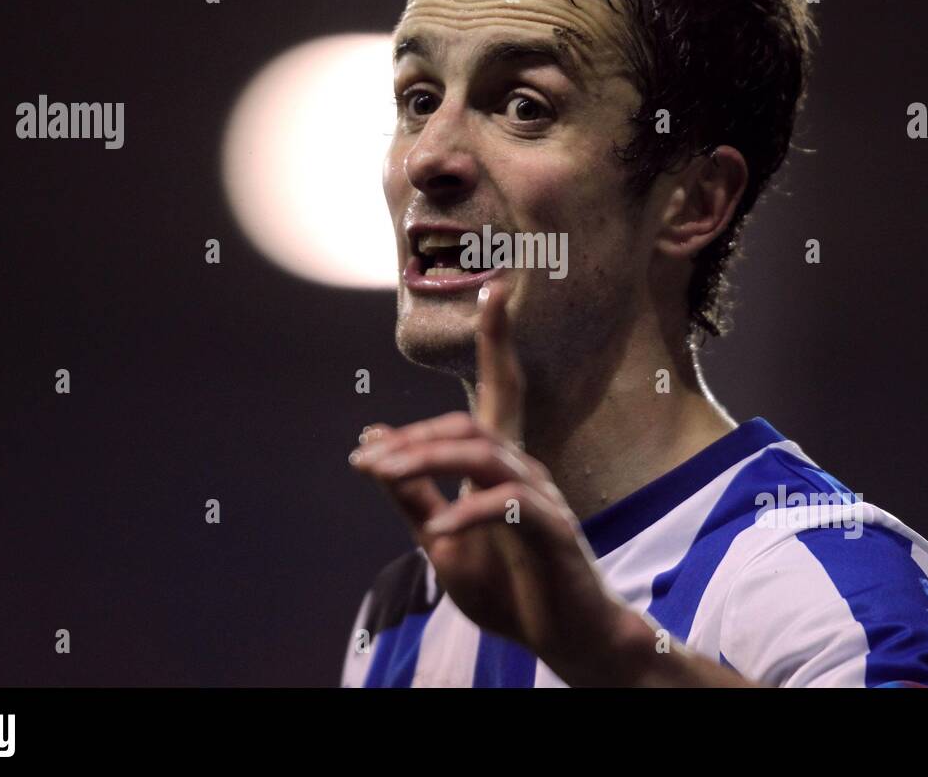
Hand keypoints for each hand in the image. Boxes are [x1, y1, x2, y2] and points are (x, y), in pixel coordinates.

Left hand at [350, 278, 630, 678]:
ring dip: (426, 460)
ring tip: (382, 478)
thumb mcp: (442, 544)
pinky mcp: (554, 533)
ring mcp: (543, 498)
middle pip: (470, 424)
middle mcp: (526, 469)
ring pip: (482, 454)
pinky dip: (467, 514)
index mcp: (502, 466)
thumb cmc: (510, 587)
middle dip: (413, 436)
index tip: (494, 289)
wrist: (564, 637)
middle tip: (364, 460)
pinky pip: (508, 506)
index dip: (497, 341)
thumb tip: (371, 443)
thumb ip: (411, 496)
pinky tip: (439, 531)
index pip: (500, 391)